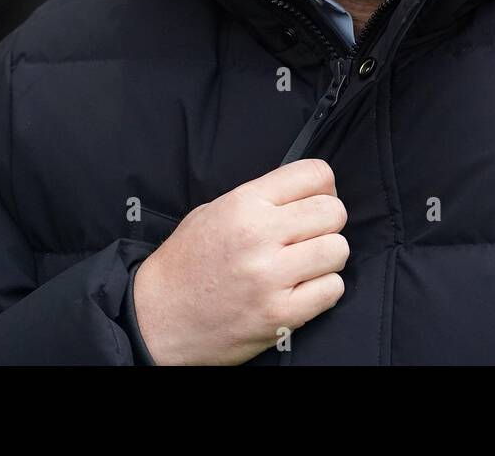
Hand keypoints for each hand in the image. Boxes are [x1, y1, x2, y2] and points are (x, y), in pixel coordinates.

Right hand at [132, 158, 348, 364]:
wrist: (156, 319)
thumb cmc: (186, 264)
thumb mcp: (214, 211)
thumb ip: (261, 198)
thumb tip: (306, 193)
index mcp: (244, 204)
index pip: (315, 174)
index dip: (324, 187)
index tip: (316, 200)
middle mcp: (259, 235)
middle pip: (334, 212)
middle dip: (327, 223)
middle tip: (308, 237)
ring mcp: (271, 276)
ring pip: (338, 249)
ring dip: (327, 258)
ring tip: (304, 264)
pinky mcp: (280, 314)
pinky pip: (332, 289)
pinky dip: (323, 289)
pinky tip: (302, 289)